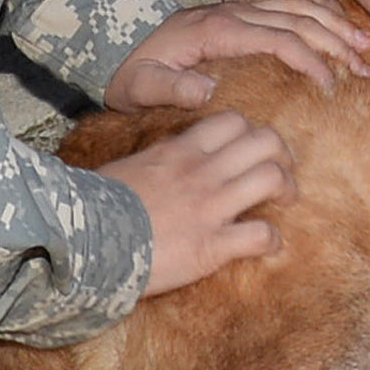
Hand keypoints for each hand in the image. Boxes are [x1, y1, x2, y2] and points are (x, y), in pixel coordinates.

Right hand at [93, 111, 292, 296]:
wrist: (83, 241)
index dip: (251, 133)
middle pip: (264, 141)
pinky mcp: (211, 246)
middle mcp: (201, 173)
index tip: (251, 151)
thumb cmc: (96, 206)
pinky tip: (268, 245)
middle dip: (281, 155)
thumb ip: (157, 160)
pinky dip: (271, 240)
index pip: (232, 122)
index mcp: (179, 152)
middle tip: (279, 173)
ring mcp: (209, 208)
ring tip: (285, 202)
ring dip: (286, 189)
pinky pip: (260, 235)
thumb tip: (164, 159)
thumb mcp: (128, 168)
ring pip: (271, 178)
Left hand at [101, 0, 369, 112]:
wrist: (116, 42)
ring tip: (367, 45)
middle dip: (336, 43)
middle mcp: (233, 12)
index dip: (309, 60)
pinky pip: (286, 0)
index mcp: (217, 30)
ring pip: (298, 5)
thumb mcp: (141, 87)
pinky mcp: (239, 9)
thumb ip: (171, 89)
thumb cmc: (132, 72)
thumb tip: (209, 90)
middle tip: (367, 71)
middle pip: (298, 20)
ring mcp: (238, 7)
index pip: (277, 39)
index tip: (332, 87)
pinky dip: (317, 9)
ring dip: (335, 23)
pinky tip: (338, 22)